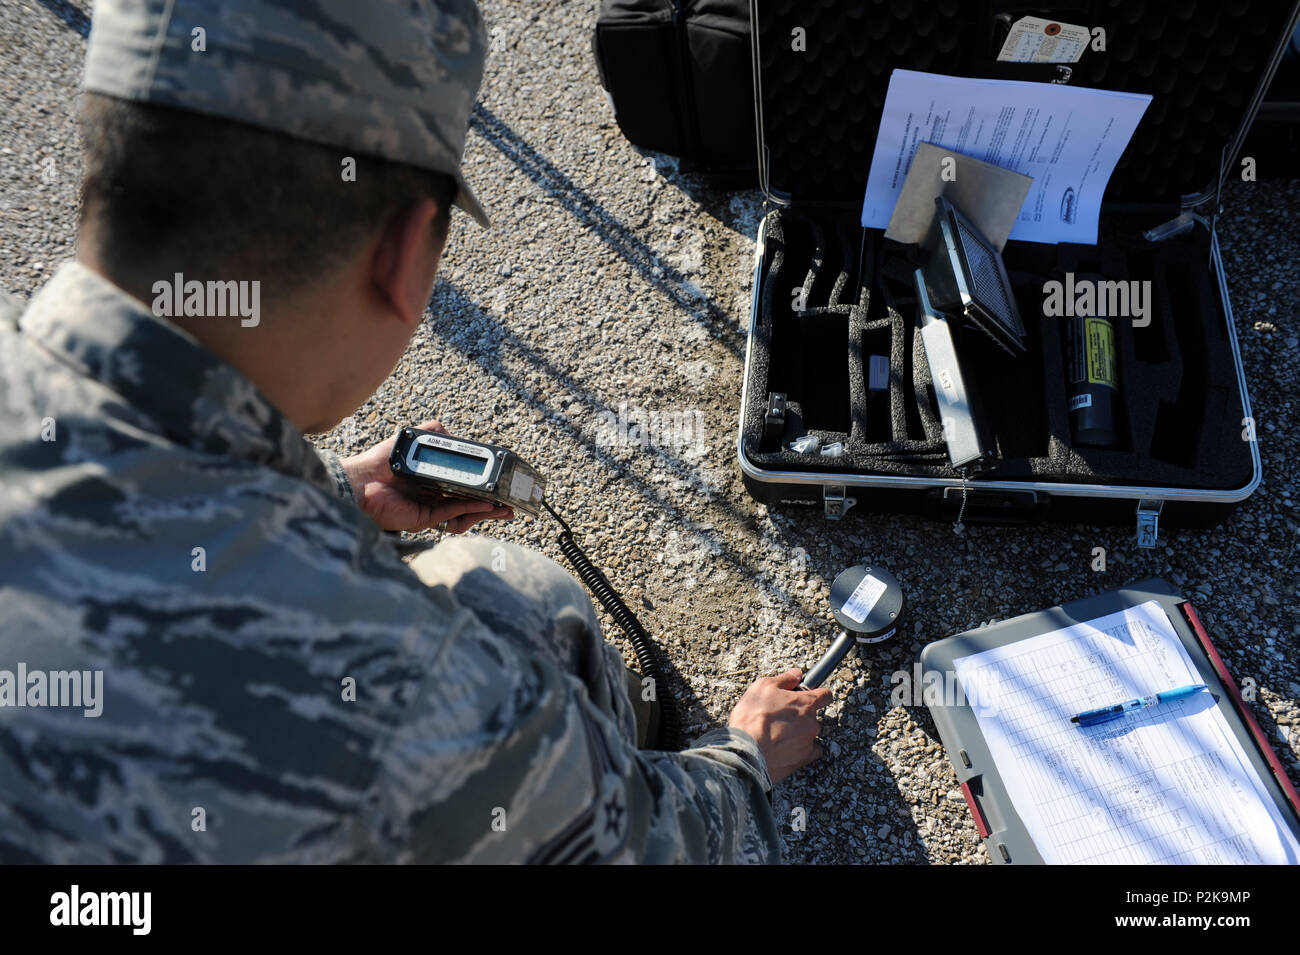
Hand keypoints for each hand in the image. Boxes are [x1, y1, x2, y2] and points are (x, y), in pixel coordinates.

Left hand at [340, 419, 514, 533]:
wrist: (359, 481)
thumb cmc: (380, 462)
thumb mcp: (411, 440)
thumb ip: (430, 431)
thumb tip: (449, 429)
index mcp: (433, 480)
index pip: (463, 485)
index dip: (482, 485)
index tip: (499, 483)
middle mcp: (434, 496)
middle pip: (469, 502)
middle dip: (491, 504)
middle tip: (510, 502)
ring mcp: (431, 508)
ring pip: (464, 511)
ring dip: (486, 510)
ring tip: (504, 507)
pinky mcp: (424, 518)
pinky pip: (452, 514)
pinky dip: (470, 509)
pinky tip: (485, 504)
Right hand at [728, 668, 831, 784]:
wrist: (747, 749)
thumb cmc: (753, 716)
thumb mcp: (763, 686)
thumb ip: (784, 679)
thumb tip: (796, 674)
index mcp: (806, 703)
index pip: (825, 695)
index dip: (818, 694)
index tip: (811, 695)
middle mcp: (812, 723)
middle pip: (812, 716)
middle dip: (799, 715)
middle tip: (779, 716)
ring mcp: (809, 743)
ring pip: (808, 734)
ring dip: (797, 733)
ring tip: (775, 734)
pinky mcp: (802, 760)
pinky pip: (808, 753)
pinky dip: (799, 750)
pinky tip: (784, 748)